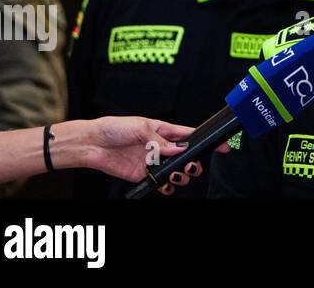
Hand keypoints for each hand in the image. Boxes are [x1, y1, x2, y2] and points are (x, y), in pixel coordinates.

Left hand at [76, 117, 228, 193]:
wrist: (92, 144)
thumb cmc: (114, 128)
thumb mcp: (140, 127)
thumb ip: (160, 141)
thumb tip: (177, 149)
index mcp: (163, 130)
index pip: (190, 135)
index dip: (205, 140)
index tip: (221, 145)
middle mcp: (161, 147)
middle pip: (187, 156)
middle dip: (194, 162)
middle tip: (192, 166)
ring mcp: (153, 161)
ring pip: (176, 171)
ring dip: (181, 175)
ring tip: (177, 175)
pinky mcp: (143, 175)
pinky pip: (160, 183)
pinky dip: (166, 186)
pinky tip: (165, 185)